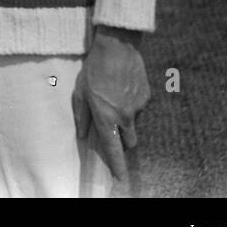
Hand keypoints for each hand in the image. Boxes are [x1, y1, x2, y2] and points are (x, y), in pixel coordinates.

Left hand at [72, 25, 150, 183]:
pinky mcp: (147, 96)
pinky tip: (123, 84)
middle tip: (114, 122)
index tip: (120, 179)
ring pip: (134, 121)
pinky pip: (140, 106)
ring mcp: (138, 107)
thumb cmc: (94, 69)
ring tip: (115, 93)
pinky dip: (132, 101)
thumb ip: (81, 116)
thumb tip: (82, 134)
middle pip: (130, 141)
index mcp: (106, 117)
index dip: (117, 166)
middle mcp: (124, 116)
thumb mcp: (80, 92)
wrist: (117, 47)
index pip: (113, 149)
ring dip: (127, 116)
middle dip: (124, 138)